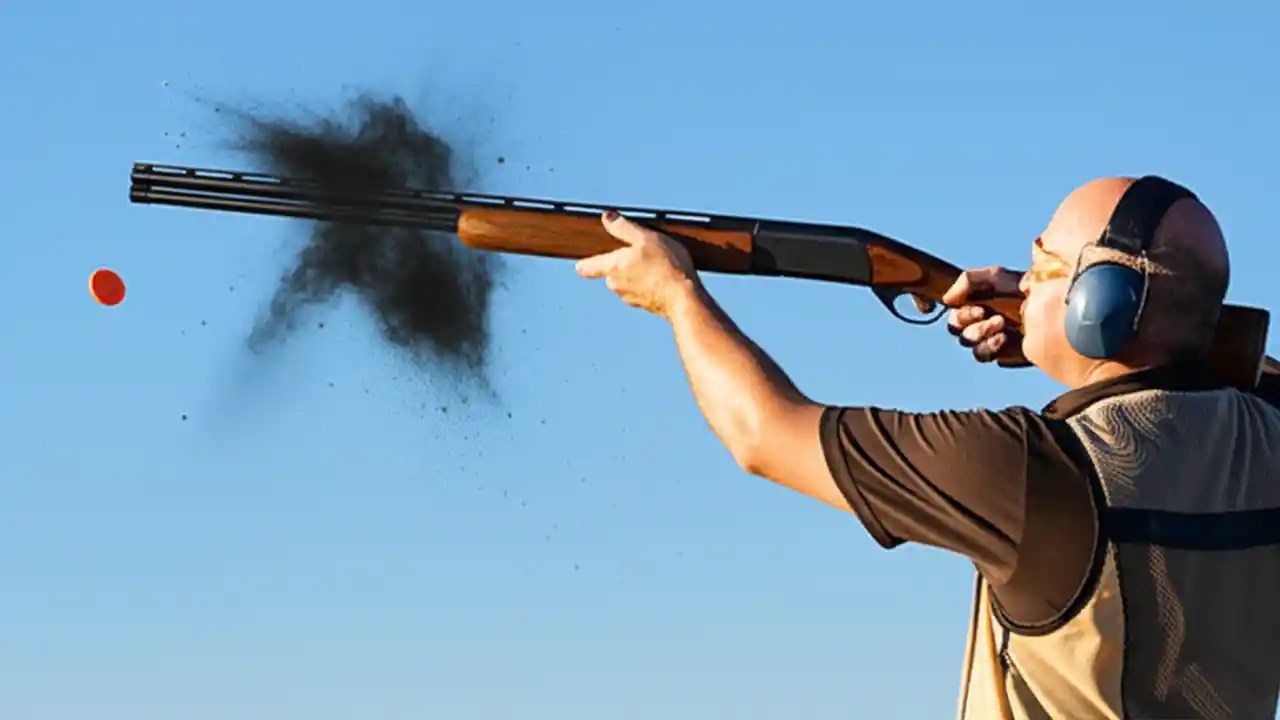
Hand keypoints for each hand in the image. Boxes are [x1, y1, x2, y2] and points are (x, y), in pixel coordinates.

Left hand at [575, 211, 698, 316]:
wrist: (684, 299)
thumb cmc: (666, 266)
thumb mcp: (645, 238)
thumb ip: (623, 228)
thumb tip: (607, 217)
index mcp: (612, 267)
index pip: (587, 267)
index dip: (584, 263)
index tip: (580, 263)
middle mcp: (616, 285)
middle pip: (611, 271)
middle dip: (623, 262)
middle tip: (643, 252)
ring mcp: (629, 297)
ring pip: (627, 281)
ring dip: (637, 273)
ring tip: (659, 264)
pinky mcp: (644, 305)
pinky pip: (641, 290)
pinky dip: (649, 284)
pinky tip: (665, 276)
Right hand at [941, 266, 1029, 366]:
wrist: (1055, 304)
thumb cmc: (1026, 287)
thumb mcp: (996, 276)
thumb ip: (968, 281)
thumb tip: (947, 299)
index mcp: (977, 309)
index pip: (955, 321)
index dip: (963, 318)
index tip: (981, 310)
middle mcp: (985, 328)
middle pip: (963, 338)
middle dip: (977, 330)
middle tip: (999, 321)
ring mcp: (999, 344)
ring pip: (978, 352)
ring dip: (988, 342)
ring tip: (1005, 332)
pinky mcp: (1013, 355)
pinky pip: (997, 360)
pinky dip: (1001, 350)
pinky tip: (1012, 340)